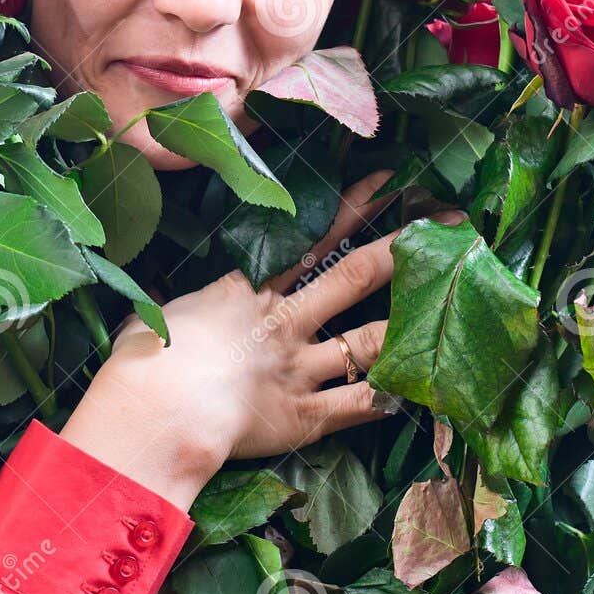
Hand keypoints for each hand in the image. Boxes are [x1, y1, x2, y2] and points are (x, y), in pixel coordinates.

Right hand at [61, 171, 459, 510]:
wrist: (155, 411)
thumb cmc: (141, 359)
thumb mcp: (154, 314)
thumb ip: (178, 304)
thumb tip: (164, 300)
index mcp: (246, 291)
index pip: (309, 239)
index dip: (352, 208)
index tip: (389, 178)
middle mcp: (281, 322)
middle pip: (352, 276)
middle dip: (401, 249)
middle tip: (449, 228)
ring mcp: (297, 368)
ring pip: (365, 340)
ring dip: (408, 322)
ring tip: (452, 305)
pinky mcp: (303, 415)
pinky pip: (354, 406)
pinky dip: (383, 400)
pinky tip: (414, 394)